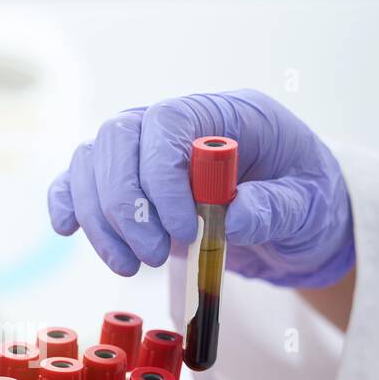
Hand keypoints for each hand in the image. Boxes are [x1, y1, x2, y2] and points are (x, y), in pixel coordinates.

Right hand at [47, 89, 353, 287]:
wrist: (299, 219)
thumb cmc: (310, 201)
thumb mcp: (309, 206)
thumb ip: (273, 208)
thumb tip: (229, 219)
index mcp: (225, 113)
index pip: (168, 123)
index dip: (160, 176)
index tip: (182, 230)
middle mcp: (178, 122)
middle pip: (119, 139)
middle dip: (125, 204)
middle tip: (155, 256)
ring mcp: (147, 149)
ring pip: (94, 162)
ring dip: (100, 219)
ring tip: (133, 266)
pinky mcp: (130, 181)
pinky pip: (82, 179)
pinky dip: (69, 202)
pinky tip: (68, 230)